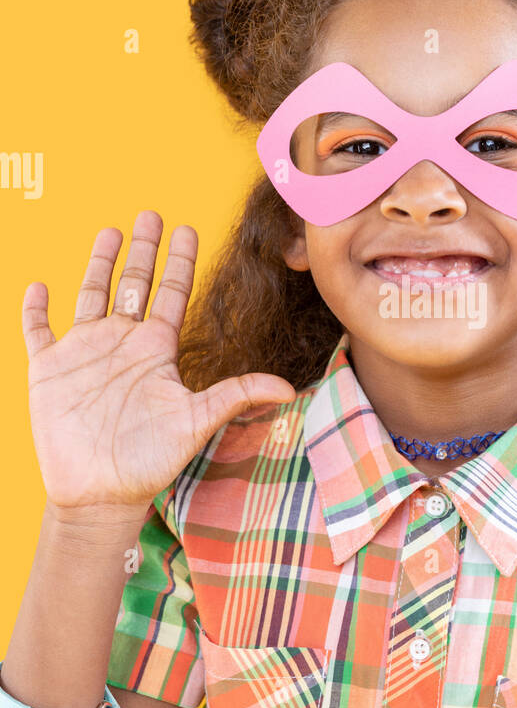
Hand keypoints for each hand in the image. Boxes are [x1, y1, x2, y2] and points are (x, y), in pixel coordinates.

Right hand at [23, 210, 296, 512]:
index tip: (188, 228)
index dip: (180, 261)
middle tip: (151, 213)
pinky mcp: (48, 369)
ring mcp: (85, 353)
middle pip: (134, 282)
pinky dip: (36, 308)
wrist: (101, 494)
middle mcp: (123, 344)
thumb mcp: (196, 421)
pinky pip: (38, 329)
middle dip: (143, 248)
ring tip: (109, 230)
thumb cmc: (150, 461)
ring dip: (98, 262)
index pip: (172, 293)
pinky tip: (38, 285)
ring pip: (90, 293)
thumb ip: (236, 395)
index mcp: (157, 350)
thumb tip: (289, 388)